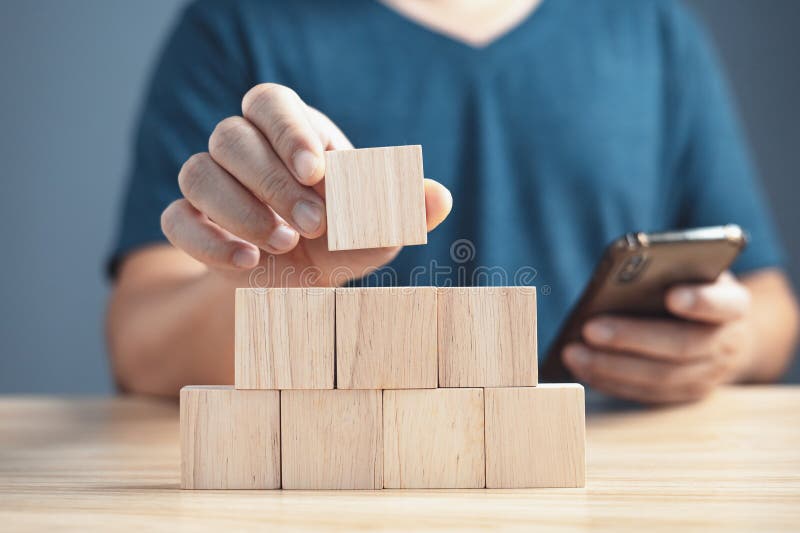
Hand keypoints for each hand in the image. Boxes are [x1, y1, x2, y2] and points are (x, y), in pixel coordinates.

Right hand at [161, 83, 451, 285]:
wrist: (302, 284)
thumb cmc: (343, 240)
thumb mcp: (379, 229)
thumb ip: (404, 210)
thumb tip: (439, 198)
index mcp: (288, 131)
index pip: (270, 103)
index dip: (288, 130)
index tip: (318, 170)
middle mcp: (243, 149)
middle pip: (230, 136)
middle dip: (273, 181)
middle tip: (315, 223)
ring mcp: (212, 184)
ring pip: (197, 173)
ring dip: (240, 210)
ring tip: (284, 244)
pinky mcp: (189, 223)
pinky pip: (176, 220)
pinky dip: (208, 241)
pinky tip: (247, 262)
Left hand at [563, 272, 755, 403]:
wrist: (722, 330)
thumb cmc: (692, 289)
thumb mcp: (688, 273)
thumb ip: (665, 274)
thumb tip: (614, 282)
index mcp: (733, 305)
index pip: (724, 304)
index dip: (701, 302)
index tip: (672, 295)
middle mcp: (726, 343)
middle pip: (681, 345)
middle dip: (631, 338)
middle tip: (588, 329)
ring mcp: (709, 375)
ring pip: (660, 377)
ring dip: (611, 367)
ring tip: (572, 353)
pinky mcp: (686, 395)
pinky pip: (647, 394)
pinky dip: (612, 382)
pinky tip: (582, 368)